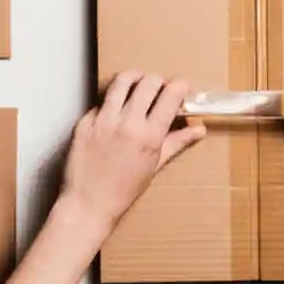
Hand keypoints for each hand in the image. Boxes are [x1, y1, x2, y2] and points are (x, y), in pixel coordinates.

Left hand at [59, 71, 206, 229]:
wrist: (88, 204)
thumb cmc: (123, 191)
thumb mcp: (155, 166)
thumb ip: (177, 142)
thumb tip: (199, 129)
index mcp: (149, 136)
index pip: (171, 95)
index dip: (180, 86)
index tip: (181, 88)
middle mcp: (127, 124)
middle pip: (149, 81)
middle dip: (158, 81)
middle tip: (159, 89)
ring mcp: (103, 121)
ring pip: (122, 81)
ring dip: (134, 79)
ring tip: (138, 86)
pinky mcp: (84, 122)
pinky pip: (102, 100)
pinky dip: (112, 100)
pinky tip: (115, 110)